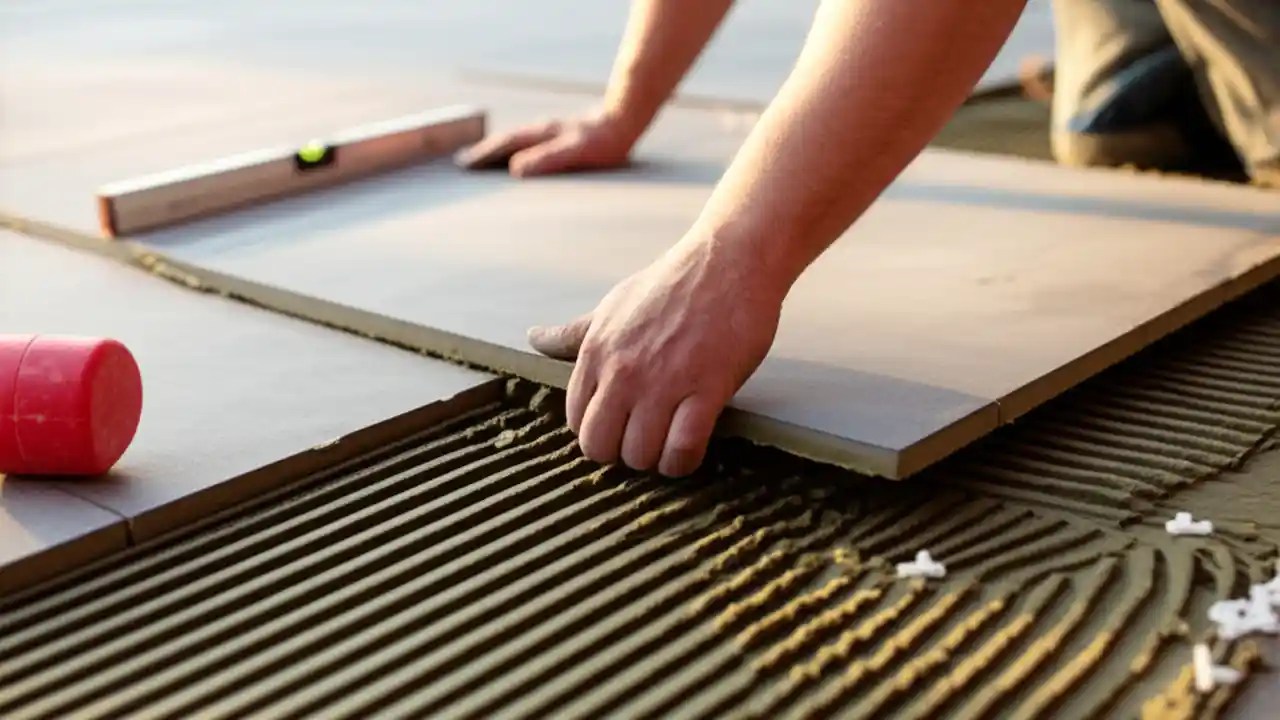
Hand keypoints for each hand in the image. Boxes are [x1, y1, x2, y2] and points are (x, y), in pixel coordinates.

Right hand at [454, 110, 639, 177]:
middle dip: (486, 151)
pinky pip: (534, 144)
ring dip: (501, 150)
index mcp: (540, 135)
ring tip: (488, 161)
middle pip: (507, 140)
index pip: (504, 144)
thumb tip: (515, 170)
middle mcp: (542, 131)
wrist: (625, 120)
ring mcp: (552, 132)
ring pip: (520, 141)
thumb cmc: (603, 142)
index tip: (465, 165)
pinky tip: (525, 157)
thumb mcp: (575, 153)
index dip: (483, 155)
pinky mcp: (564, 137)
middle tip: (466, 163)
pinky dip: (520, 150)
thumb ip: (547, 160)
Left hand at [528, 241, 785, 476]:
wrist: (727, 261)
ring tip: (669, 443)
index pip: (577, 422)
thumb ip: (573, 334)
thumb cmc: (671, 284)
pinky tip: (689, 450)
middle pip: (601, 447)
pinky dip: (683, 461)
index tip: (621, 428)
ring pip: (641, 454)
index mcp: (596, 352)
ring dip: (655, 460)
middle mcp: (623, 371)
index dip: (599, 434)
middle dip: (621, 454)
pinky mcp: (706, 389)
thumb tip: (535, 339)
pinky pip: (683, 449)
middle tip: (644, 441)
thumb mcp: (611, 307)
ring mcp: (664, 382)